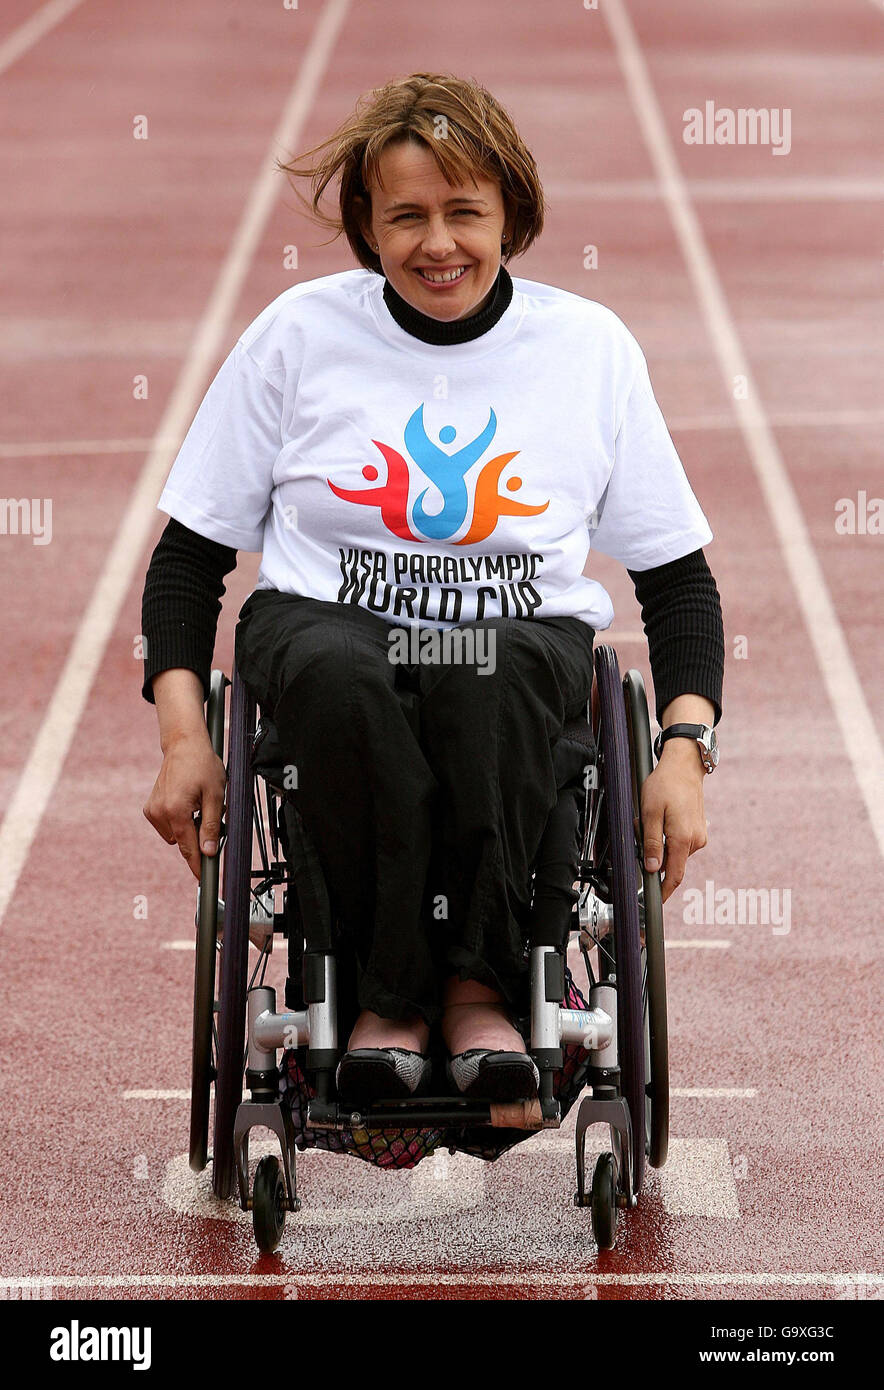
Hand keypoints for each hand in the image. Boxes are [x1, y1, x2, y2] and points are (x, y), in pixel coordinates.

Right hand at [143, 731, 226, 881]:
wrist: (183, 746)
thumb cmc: (202, 766)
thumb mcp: (215, 796)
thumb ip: (212, 826)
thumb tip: (209, 852)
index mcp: (177, 811)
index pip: (189, 848)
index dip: (198, 865)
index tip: (203, 880)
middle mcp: (160, 813)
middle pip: (183, 843)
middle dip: (198, 837)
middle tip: (210, 815)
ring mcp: (152, 811)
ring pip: (175, 836)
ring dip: (188, 828)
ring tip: (197, 805)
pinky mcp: (150, 809)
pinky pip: (168, 827)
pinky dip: (178, 821)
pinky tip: (185, 803)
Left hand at [640, 739, 707, 902]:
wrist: (684, 766)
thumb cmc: (665, 785)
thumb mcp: (650, 813)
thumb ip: (651, 843)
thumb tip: (652, 868)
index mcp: (683, 839)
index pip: (673, 876)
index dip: (663, 892)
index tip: (655, 902)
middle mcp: (695, 841)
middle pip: (670, 863)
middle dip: (653, 856)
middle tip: (640, 832)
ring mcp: (699, 836)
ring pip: (674, 852)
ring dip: (659, 844)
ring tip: (650, 819)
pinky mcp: (698, 831)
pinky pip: (679, 843)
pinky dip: (667, 837)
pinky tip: (661, 819)